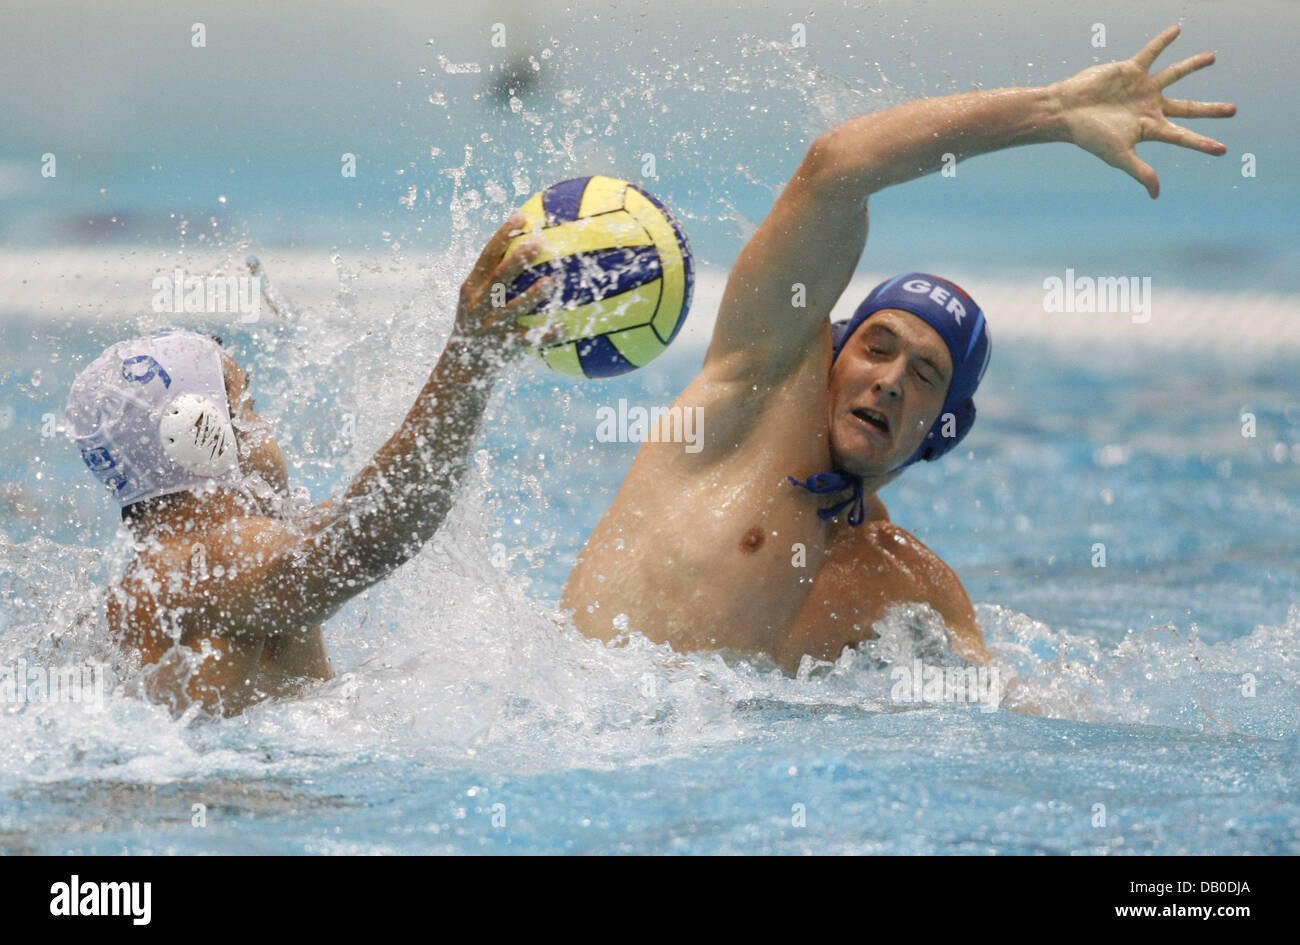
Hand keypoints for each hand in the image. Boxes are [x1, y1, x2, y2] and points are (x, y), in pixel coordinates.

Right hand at [452, 211, 559, 351]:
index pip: (487, 255)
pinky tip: (564, 327)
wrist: (463, 365)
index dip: (503, 235)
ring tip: (550, 283)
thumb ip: (497, 274)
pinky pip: (527, 340)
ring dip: (530, 297)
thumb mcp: (479, 297)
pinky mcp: (501, 347)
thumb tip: (531, 244)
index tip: (523, 217)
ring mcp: (489, 327)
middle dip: (516, 260)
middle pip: (497, 279)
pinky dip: (545, 335)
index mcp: (471, 287)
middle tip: (538, 243)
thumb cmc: (480, 322)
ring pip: (510, 310)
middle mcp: (477, 305)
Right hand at [1051, 24, 1235, 197]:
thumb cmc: (1090, 136)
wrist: (1066, 111)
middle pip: (1187, 109)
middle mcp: (1149, 107)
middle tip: (1232, 111)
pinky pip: (1152, 52)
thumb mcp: (1119, 155)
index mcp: (1149, 128)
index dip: (1202, 144)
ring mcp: (1142, 88)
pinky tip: (1177, 30)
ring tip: (1212, 58)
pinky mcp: (1131, 69)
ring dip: (1193, 66)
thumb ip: (1141, 172)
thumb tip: (1156, 194)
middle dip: (1209, 110)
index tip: (1223, 150)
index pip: (1182, 137)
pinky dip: (1163, 41)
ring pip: (1175, 75)